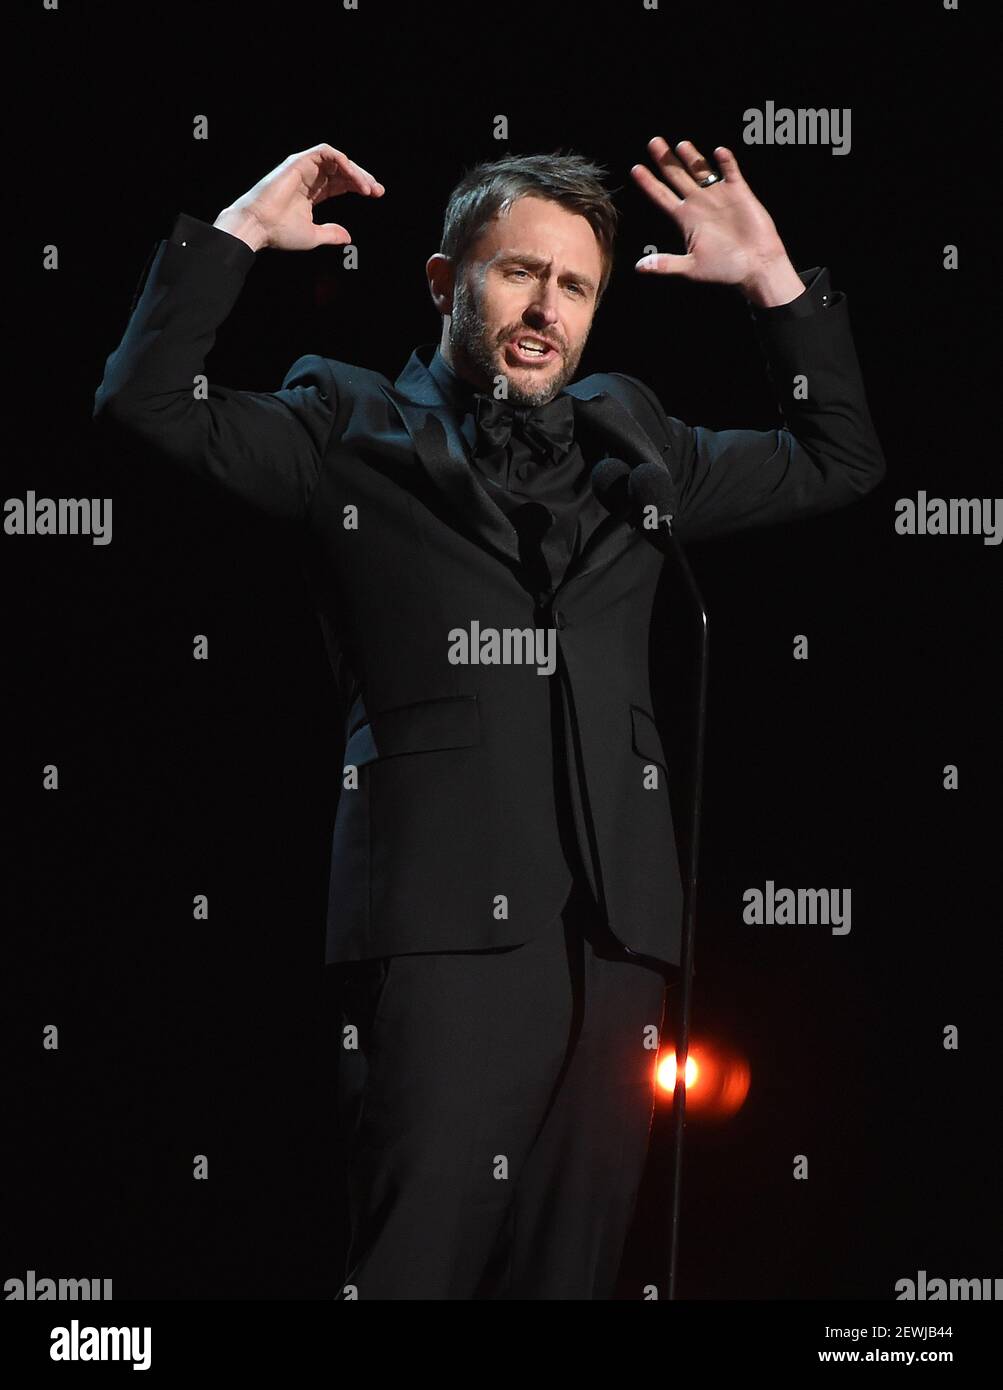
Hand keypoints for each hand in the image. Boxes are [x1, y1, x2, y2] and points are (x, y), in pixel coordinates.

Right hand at [214, 144, 384, 251]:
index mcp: (312, 192)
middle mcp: (309, 177)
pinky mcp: (299, 161)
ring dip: (355, 171)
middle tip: (378, 191)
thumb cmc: (279, 232)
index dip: (358, 186)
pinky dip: (344, 163)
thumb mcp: (313, 235)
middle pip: (342, 170)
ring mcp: (304, 167)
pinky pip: (327, 153)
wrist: (259, 226)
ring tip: (368, 188)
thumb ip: (330, 233)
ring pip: (337, 160)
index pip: (340, 183)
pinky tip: (355, 180)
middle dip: (362, 178)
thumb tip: (348, 237)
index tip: (376, 195)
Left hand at [630, 137, 801, 302]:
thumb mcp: (691, 268)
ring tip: (680, 144)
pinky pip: (730, 171)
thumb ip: (666, 264)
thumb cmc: (725, 269)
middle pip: (677, 176)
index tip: (635, 169)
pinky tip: (718, 152)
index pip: (662, 196)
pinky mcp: (739, 192)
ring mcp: (719, 196)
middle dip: (665, 160)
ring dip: (691, 157)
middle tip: (653, 142)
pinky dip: (725, 161)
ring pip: (701, 170)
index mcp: (686, 219)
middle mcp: (699, 204)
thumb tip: (638, 267)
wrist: (756, 266)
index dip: (649, 183)